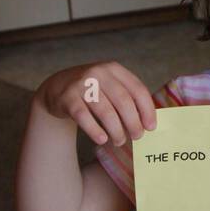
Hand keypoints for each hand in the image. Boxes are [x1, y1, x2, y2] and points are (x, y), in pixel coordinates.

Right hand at [37, 61, 156, 146]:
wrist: (57, 87)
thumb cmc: (92, 91)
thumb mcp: (110, 86)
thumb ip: (127, 98)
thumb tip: (148, 123)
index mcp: (114, 69)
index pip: (137, 89)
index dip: (147, 110)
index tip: (151, 127)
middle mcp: (99, 73)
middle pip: (123, 101)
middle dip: (133, 123)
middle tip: (137, 137)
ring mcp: (82, 84)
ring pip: (106, 112)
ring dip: (116, 131)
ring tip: (119, 141)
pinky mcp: (68, 98)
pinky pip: (84, 118)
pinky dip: (95, 131)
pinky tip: (102, 140)